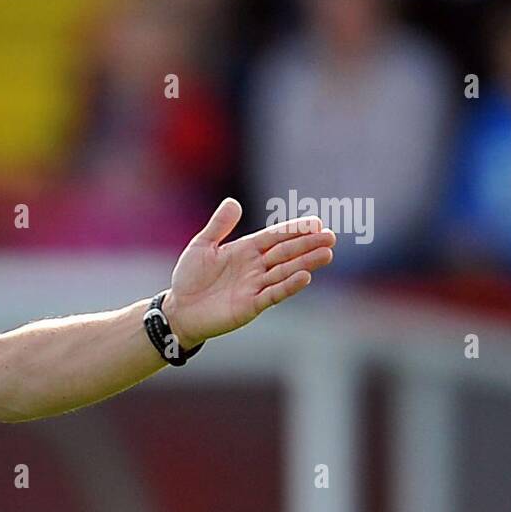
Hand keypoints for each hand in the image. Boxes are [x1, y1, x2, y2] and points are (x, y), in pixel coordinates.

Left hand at [164, 198, 335, 348]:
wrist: (179, 310)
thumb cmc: (189, 278)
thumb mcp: (201, 246)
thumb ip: (219, 226)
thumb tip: (232, 201)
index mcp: (245, 250)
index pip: (275, 237)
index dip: (294, 230)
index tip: (316, 222)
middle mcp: (255, 267)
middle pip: (285, 253)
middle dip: (308, 245)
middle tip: (331, 237)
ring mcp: (255, 286)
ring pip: (285, 272)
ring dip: (306, 264)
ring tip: (327, 254)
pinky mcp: (251, 306)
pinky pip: (273, 294)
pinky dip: (289, 286)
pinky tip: (305, 277)